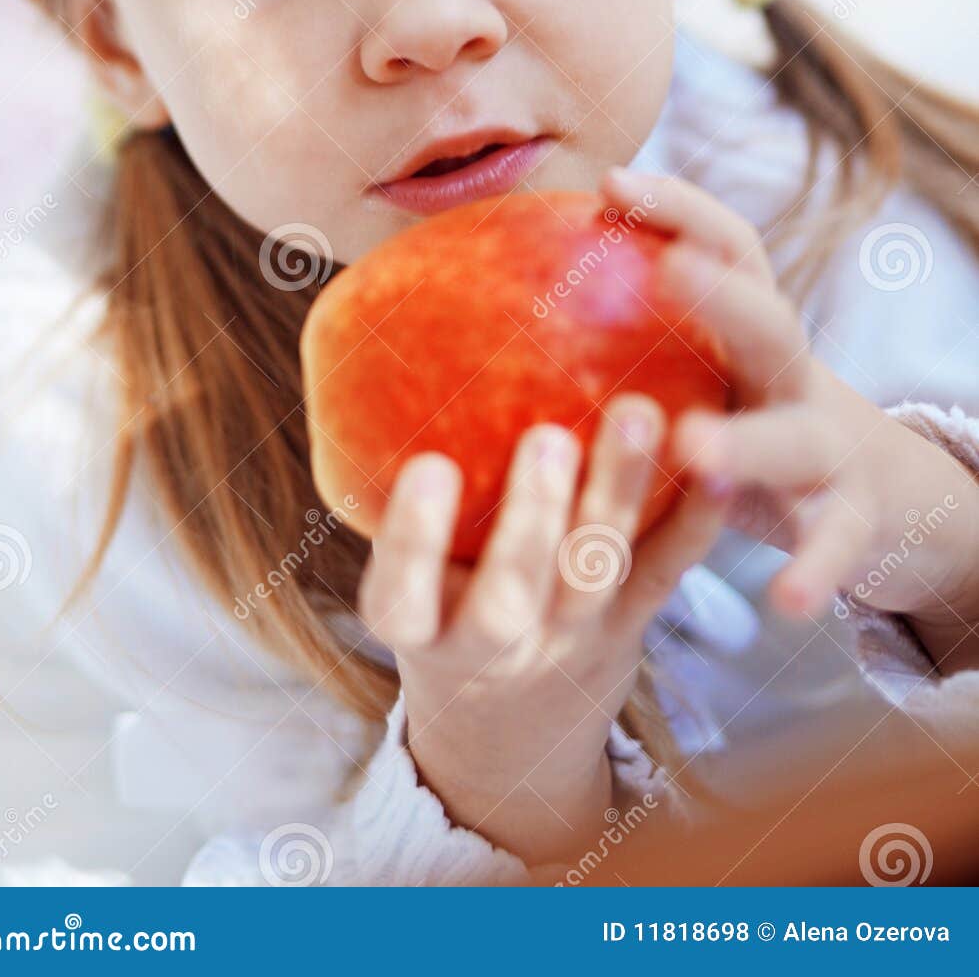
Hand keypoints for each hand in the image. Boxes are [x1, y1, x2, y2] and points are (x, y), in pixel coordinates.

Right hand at [356, 396, 724, 868]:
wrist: (514, 736)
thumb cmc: (444, 613)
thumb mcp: (406, 583)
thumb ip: (401, 506)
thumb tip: (379, 356)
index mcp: (421, 630)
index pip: (403, 597)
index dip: (414, 539)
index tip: (429, 467)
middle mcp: (495, 644)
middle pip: (512, 596)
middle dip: (533, 517)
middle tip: (548, 437)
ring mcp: (570, 638)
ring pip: (596, 573)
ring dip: (619, 493)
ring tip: (637, 415)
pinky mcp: (633, 621)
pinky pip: (665, 573)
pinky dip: (695, 521)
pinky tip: (714, 465)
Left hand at [601, 168, 978, 669]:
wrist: (869, 492)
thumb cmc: (740, 417)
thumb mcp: (696, 371)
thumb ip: (622, 337)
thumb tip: (493, 279)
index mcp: (748, 327)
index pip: (729, 247)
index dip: (678, 207)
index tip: (610, 183)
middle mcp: (791, 373)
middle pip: (769, 324)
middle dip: (724, 296)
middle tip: (671, 270)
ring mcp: (826, 444)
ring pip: (794, 439)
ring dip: (746, 442)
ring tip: (693, 447)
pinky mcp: (852, 517)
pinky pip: (832, 543)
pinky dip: (813, 568)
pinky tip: (784, 602)